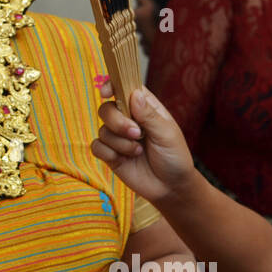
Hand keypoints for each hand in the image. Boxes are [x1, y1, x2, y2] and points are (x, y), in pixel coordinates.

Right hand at [90, 83, 195, 206]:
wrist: (171, 187)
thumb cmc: (174, 156)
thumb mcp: (167, 134)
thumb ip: (149, 115)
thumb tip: (134, 95)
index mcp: (144, 107)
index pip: (124, 87)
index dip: (112, 84)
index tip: (106, 92)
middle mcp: (128, 119)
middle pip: (107, 108)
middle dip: (118, 122)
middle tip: (136, 134)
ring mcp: (118, 136)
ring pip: (102, 129)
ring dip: (120, 142)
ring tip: (138, 151)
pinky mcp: (110, 154)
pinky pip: (97, 146)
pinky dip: (110, 153)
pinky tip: (126, 159)